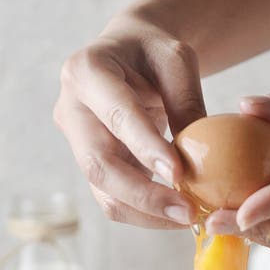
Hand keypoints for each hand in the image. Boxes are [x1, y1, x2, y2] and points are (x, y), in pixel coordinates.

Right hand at [54, 13, 205, 227]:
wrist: (129, 54)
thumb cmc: (154, 52)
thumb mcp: (177, 61)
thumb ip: (185, 104)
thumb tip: (198, 163)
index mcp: (86, 71)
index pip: (116, 116)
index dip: (145, 147)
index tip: (178, 173)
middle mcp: (71, 110)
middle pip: (99, 166)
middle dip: (144, 195)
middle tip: (188, 212)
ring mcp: (77, 144)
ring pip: (104, 193)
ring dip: (147, 213)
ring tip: (188, 217)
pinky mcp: (92, 167)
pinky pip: (114, 201)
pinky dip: (146, 213)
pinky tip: (176, 214)